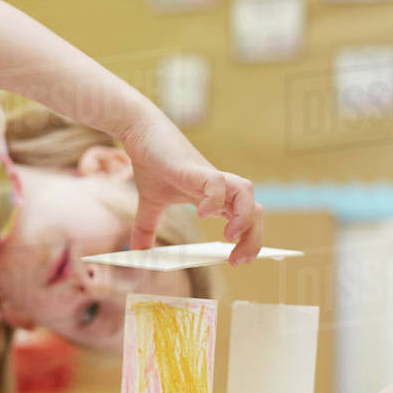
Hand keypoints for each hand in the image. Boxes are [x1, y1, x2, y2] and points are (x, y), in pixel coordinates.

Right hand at [122, 107, 262, 264]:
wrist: (140, 132)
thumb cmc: (151, 163)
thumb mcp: (150, 204)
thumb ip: (146, 229)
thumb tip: (136, 253)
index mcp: (215, 198)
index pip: (247, 219)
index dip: (250, 241)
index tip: (237, 260)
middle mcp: (219, 188)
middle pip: (255, 211)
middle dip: (254, 238)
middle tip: (237, 260)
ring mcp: (209, 177)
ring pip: (247, 194)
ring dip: (244, 218)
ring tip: (229, 236)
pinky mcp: (195, 169)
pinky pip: (217, 183)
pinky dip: (214, 200)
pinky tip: (201, 213)